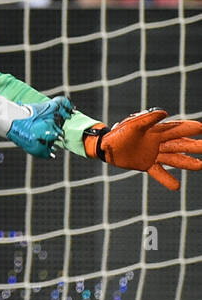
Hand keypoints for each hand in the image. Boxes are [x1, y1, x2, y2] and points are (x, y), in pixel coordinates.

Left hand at [84, 109, 201, 190]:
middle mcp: (159, 143)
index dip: (189, 128)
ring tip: (201, 166)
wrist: (106, 146)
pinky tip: (177, 187)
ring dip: (187, 163)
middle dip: (194, 146)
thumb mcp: (134, 124)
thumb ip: (149, 119)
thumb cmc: (120, 132)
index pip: (176, 129)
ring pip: (174, 159)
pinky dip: (167, 180)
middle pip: (180, 145)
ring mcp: (154, 155)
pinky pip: (159, 173)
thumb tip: (165, 112)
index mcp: (156, 131)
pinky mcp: (147, 165)